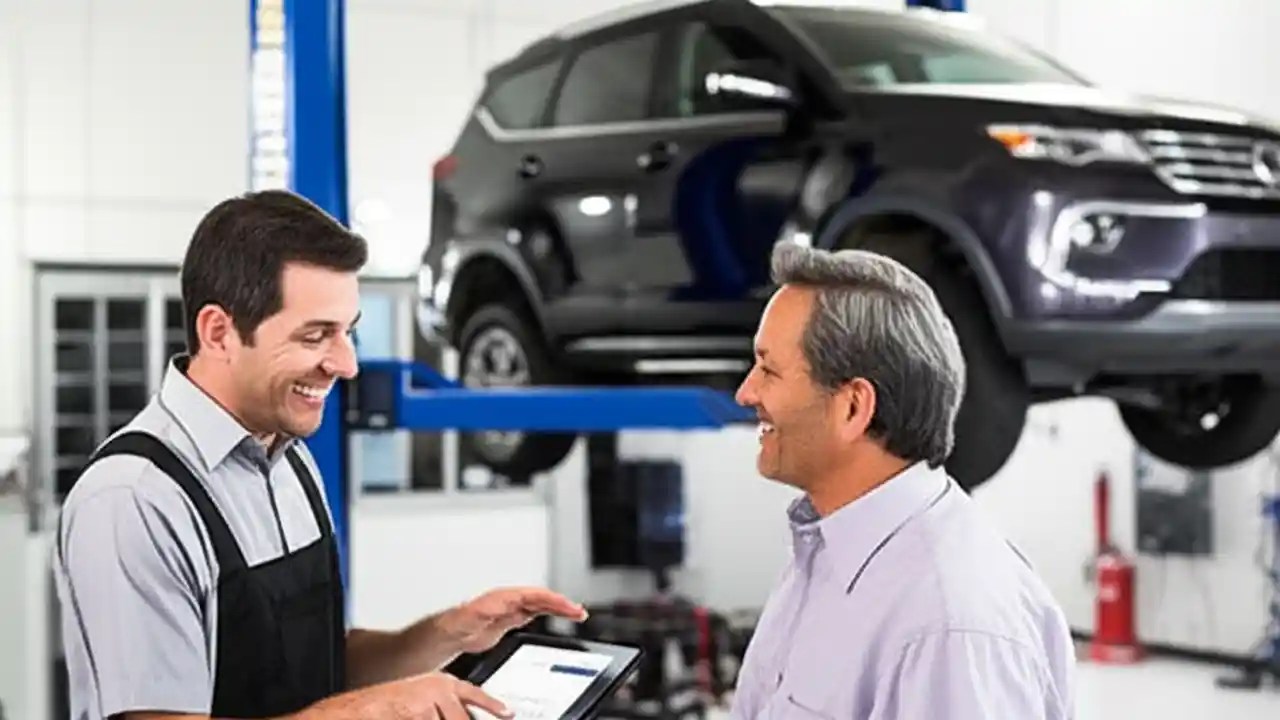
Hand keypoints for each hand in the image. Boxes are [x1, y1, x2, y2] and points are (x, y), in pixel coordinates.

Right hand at [377, 671, 511, 719]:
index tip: (508, 713)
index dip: (492, 705)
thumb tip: (463, 715)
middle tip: (437, 715)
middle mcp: (439, 688)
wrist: (360, 710)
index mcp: (441, 683)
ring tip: (417, 715)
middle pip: (463, 718)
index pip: (474, 693)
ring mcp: (430, 699)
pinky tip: (411, 716)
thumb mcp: (420, 704)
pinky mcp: (421, 711)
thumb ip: (443, 710)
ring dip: (434, 719)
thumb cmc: (387, 707)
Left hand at [440, 586, 588, 654]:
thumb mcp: (470, 619)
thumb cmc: (456, 624)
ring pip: (541, 604)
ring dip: (559, 608)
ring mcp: (512, 607)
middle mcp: (509, 599)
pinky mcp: (511, 617)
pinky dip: (550, 613)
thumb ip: (484, 613)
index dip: (552, 600)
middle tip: (579, 612)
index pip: (534, 595)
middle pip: (541, 598)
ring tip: (577, 614)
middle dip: (561, 604)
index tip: (567, 606)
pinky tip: (559, 616)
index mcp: (502, 597)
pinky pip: (536, 611)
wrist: (449, 633)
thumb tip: (495, 609)